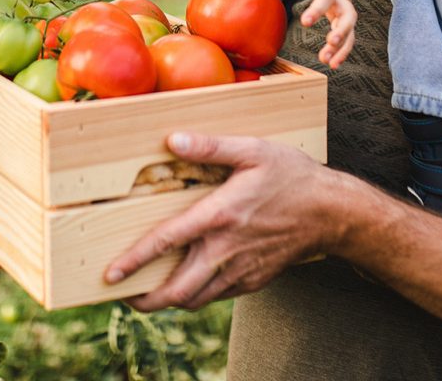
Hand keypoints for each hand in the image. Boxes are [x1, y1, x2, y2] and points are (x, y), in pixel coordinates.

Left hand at [105, 132, 339, 310]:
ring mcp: (240, 270)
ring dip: (167, 300)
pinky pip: (215, 296)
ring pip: (194, 300)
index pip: (167, 242)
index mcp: (220, 216)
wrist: (331, 212)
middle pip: (176, 291)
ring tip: (147, 291)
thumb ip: (211, 146)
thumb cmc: (291, 177)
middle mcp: (226, 250)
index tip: (111, 274)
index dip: (135, 260)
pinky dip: (195, 294)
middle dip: (145, 300)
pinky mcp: (252, 280)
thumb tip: (174, 140)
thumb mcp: (253, 150)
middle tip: (123, 294)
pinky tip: (186, 279)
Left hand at [274, 0, 376, 67]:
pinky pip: (348, 36)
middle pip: (348, 16)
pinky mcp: (344, 18)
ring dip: (343, 47)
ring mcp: (344, 9)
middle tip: (330, 43)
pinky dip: (343, 50)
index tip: (305, 22)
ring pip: (350, 30)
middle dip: (342, 31)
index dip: (317, 9)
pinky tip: (333, 63)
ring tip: (330, 63)